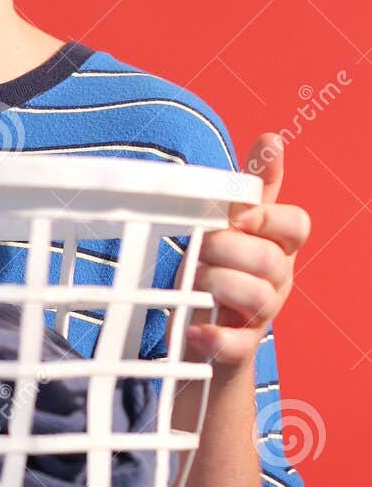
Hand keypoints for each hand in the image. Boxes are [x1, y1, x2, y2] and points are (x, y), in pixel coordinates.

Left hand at [185, 132, 311, 369]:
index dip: (269, 217)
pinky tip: (195, 329)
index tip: (239, 216)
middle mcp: (277, 281)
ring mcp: (261, 317)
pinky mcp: (239, 349)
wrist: (203, 339)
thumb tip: (272, 138)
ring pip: (256, 296)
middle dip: (228, 249)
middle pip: (270, 259)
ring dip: (216, 284)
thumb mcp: (233, 230)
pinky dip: (215, 337)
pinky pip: (237, 345)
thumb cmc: (219, 274)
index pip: (296, 225)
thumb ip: (251, 191)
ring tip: (191, 282)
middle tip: (199, 249)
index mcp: (277, 247)